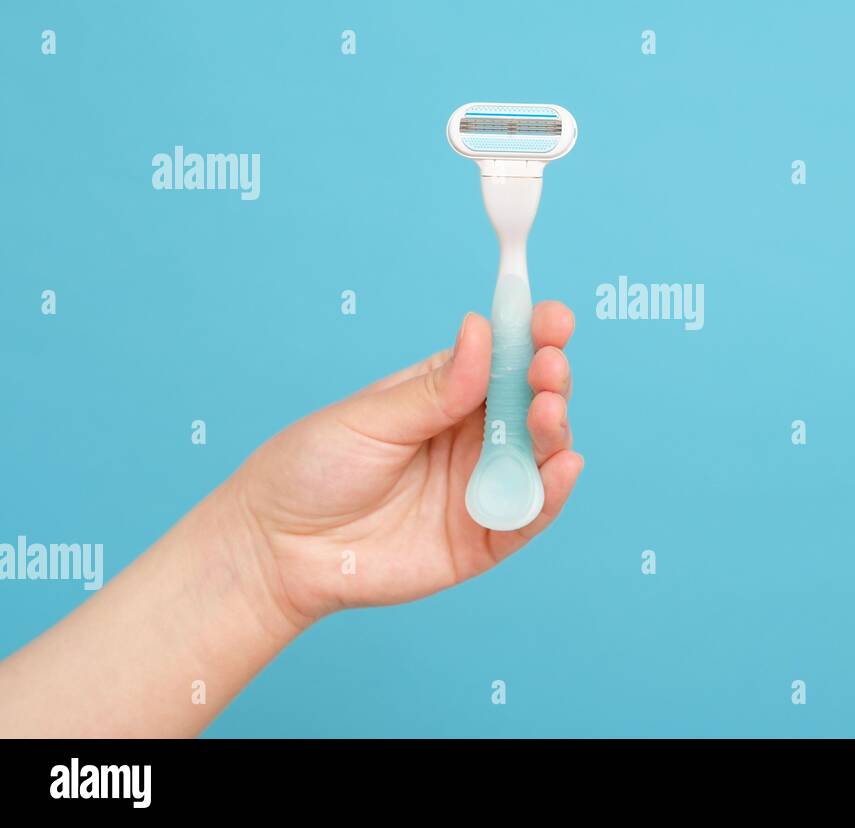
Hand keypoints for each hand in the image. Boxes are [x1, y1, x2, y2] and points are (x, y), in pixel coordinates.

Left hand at [233, 301, 582, 627]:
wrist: (276, 548)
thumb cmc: (313, 469)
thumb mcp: (373, 418)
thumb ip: (437, 388)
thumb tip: (482, 329)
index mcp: (449, 395)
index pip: (505, 358)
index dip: (533, 336)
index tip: (551, 320)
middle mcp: (474, 438)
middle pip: (533, 402)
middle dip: (549, 379)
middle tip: (547, 367)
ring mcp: (482, 487)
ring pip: (541, 454)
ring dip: (555, 429)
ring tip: (547, 411)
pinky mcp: (484, 539)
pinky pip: (530, 515)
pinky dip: (554, 493)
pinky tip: (564, 466)